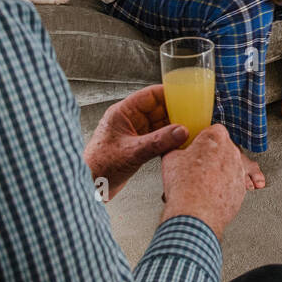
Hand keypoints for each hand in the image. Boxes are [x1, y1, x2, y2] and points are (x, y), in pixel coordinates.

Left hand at [84, 84, 187, 199]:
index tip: (186, 95)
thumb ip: (158, 141)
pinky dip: (168, 140)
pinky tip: (178, 143)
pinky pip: (157, 138)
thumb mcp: (132, 152)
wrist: (88, 187)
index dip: (168, 93)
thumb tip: (181, 131)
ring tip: (189, 130)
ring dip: (173, 127)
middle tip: (193, 115)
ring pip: (159, 124)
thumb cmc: (99, 166)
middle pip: (157, 109)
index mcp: (123, 113)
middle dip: (175, 112)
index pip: (149, 95)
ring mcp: (133, 134)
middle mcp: (129, 121)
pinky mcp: (137, 147)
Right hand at [161, 124, 247, 237]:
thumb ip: (177, 147)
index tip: (196, 146)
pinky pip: (230, 185)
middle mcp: (231, 152)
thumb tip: (176, 149)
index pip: (213, 130)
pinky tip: (207, 195)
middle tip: (195, 167)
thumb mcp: (170, 158)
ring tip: (199, 184)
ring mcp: (238, 171)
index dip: (202, 139)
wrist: (195, 215)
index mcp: (215, 138)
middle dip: (210, 156)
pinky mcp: (240, 190)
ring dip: (216, 173)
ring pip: (227, 168)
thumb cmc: (184, 186)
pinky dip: (221, 189)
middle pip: (221, 149)